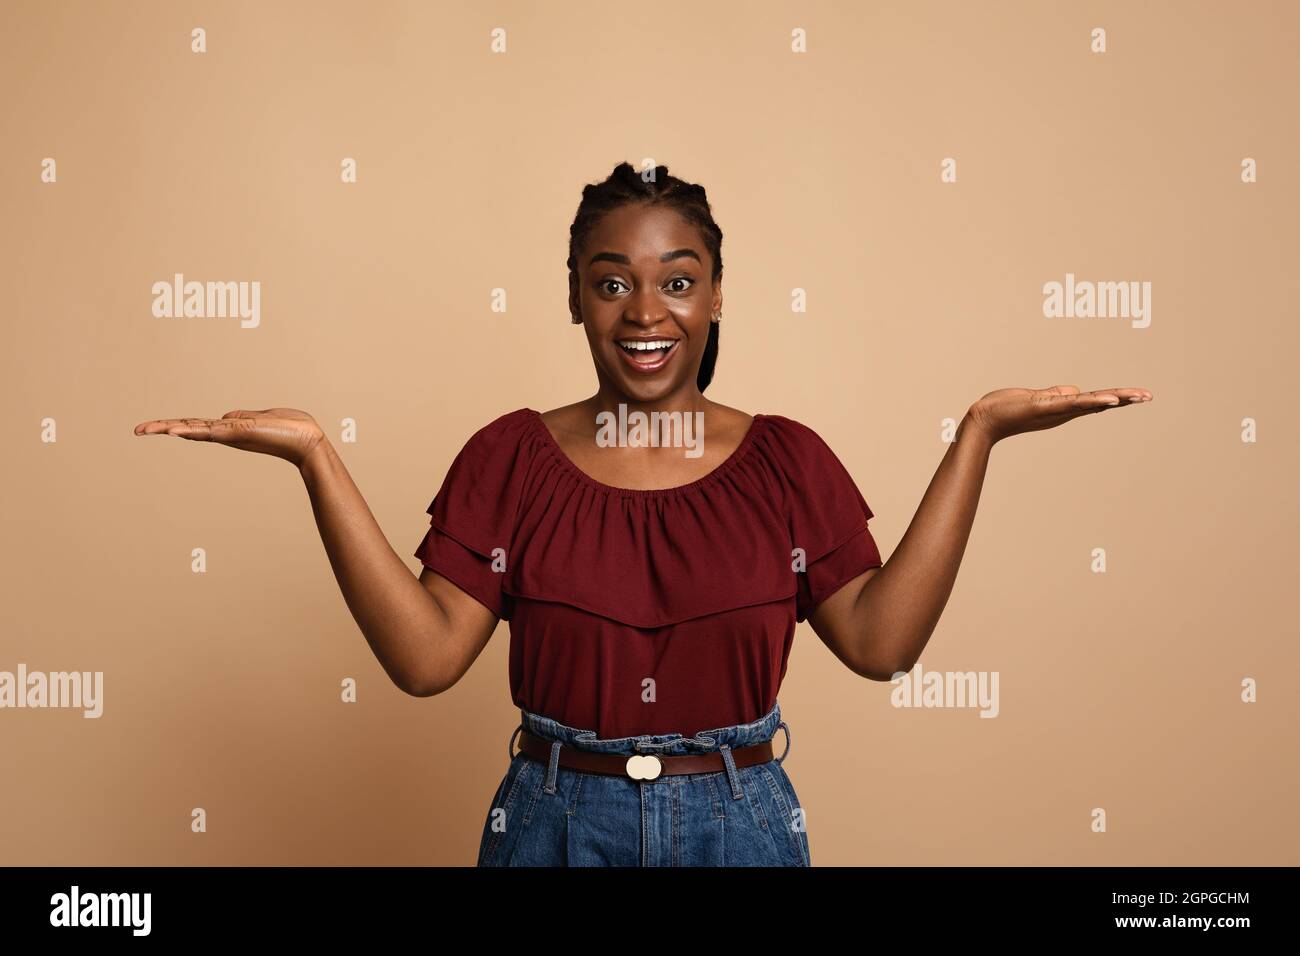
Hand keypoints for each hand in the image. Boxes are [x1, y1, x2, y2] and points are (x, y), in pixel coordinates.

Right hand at [133, 407, 326, 467]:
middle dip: (162, 428)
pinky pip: (214, 431)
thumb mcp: (259, 418)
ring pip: (196, 430)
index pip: (196, 425)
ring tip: (148, 429)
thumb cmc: (290, 429)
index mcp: (230, 428)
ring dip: (172, 428)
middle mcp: (227, 433)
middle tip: (137, 430)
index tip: (153, 427)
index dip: (174, 425)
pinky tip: (177, 431)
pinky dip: (195, 431)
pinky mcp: (242, 433)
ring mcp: (233, 434)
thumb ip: (240, 418)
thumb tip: (224, 418)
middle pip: (188, 428)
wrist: (308, 440)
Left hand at [966, 385, 1151, 444]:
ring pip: (1092, 403)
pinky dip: (1092, 402)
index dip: (1118, 397)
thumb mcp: (1039, 399)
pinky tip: (1109, 401)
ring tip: (1137, 396)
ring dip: (1115, 399)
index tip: (1141, 394)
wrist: (986, 419)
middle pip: (1101, 402)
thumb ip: (1058, 395)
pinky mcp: (1046, 407)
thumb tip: (1076, 391)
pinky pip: (1073, 404)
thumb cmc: (1009, 408)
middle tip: (1149, 396)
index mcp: (1065, 407)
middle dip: (1125, 398)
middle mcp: (1065, 411)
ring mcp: (1057, 410)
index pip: (1097, 400)